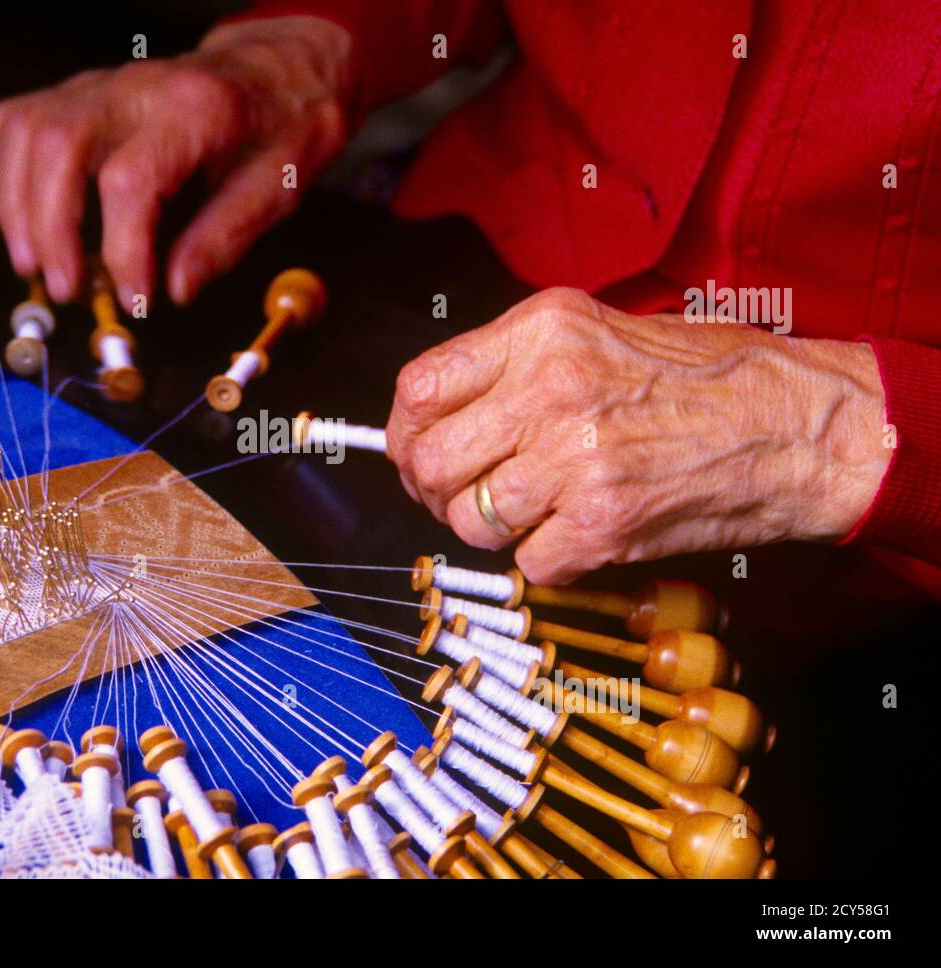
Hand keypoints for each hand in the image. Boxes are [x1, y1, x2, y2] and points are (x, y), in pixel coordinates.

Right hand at [0, 16, 352, 307]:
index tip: (134, 300)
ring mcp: (99, 86)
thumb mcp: (280, 186)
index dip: (123, 251)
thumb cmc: (283, 127)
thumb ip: (224, 237)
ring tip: (33, 268)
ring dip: (16, 205)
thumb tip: (172, 290)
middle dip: (50, 228)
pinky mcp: (79, 93)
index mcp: (195, 112)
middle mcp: (135, 90)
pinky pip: (12, 114)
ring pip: (27, 130)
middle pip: (60, 146)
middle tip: (65, 290)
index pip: (133, 181)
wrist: (282, 67)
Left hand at [386, 288, 890, 584]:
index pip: (419, 387)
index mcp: (541, 331)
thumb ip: (511, 365)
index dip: (403, 432)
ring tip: (534, 512)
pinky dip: (545, 560)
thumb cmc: (702, 377)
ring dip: (491, 529)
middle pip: (428, 462)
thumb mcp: (595, 331)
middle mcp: (549, 389)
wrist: (795, 423)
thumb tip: (436, 414)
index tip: (414, 450)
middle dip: (433, 491)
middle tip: (462, 496)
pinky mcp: (602, 521)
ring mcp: (575, 458)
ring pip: (469, 521)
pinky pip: (527, 563)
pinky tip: (580, 532)